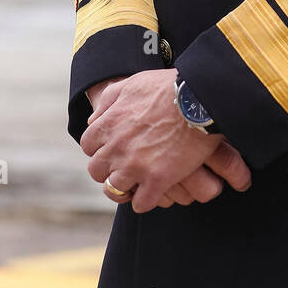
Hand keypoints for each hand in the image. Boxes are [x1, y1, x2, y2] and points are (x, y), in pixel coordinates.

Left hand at [80, 69, 251, 212]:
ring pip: (114, 191)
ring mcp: (136, 166)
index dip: (99, 147)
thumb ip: (109, 100)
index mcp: (110, 124)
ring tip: (136, 183)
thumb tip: (93, 120)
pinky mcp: (158, 180)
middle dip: (107, 169)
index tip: (112, 147)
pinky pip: (141, 203)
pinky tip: (154, 191)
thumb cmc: (168, 87)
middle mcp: (117, 148)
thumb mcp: (133, 84)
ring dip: (124, 188)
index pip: (88, 146)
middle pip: (96, 171)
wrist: (199, 98)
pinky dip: (145, 200)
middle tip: (123, 166)